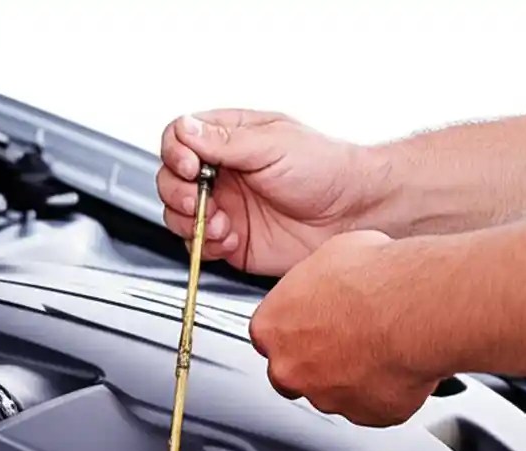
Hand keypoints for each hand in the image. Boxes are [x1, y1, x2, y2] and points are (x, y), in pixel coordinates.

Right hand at [158, 109, 386, 275]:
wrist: (354, 213)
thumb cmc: (327, 168)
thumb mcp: (273, 144)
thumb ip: (224, 141)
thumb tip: (185, 129)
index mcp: (230, 139)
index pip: (179, 138)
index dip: (176, 153)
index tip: (190, 167)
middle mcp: (223, 172)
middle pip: (170, 179)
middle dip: (178, 192)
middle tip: (198, 200)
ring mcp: (226, 207)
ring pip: (178, 215)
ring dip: (192, 222)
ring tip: (222, 223)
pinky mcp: (232, 240)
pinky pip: (200, 246)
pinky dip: (207, 246)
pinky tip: (232, 239)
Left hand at [248, 230, 442, 425]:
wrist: (416, 308)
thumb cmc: (374, 279)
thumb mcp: (331, 255)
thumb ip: (316, 283)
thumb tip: (327, 280)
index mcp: (272, 328)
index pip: (270, 338)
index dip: (297, 330)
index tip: (315, 323)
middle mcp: (290, 369)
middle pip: (293, 373)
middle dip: (317, 362)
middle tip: (348, 339)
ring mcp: (326, 397)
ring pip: (333, 393)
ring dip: (352, 376)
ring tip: (382, 347)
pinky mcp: (365, 415)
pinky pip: (372, 407)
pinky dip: (384, 392)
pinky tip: (400, 364)